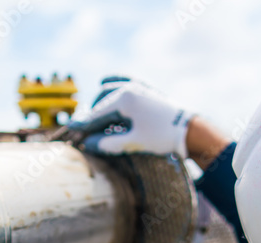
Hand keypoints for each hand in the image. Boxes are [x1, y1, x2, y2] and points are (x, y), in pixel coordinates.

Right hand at [67, 76, 194, 157]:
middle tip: (84, 132)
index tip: (70, 134)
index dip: (83, 126)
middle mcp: (129, 88)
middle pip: (101, 103)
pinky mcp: (146, 88)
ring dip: (100, 103)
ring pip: (110, 90)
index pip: (97, 115)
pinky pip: (125, 80)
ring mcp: (138, 86)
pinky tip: (105, 82)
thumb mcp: (134, 143)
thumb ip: (108, 143)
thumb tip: (87, 144)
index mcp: (124, 99)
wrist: (189, 130)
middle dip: (92, 117)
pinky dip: (113, 81)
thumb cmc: (162, 137)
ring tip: (94, 117)